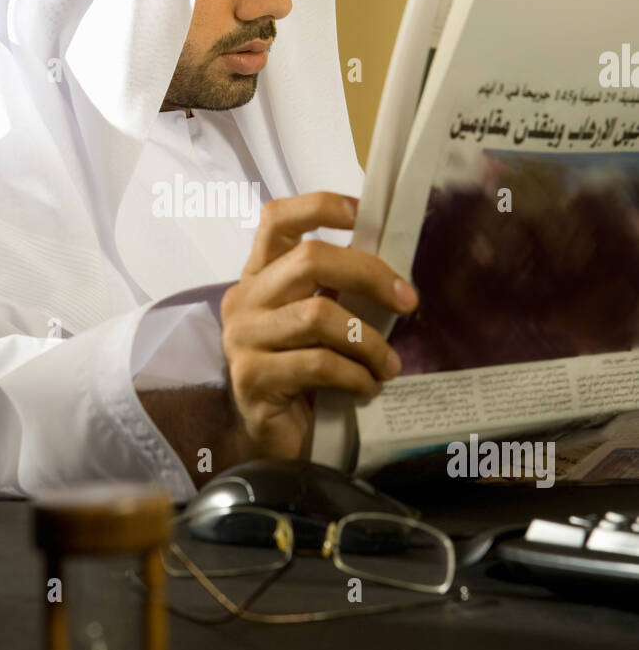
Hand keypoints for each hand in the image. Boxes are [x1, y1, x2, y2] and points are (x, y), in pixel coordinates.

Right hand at [220, 192, 418, 460]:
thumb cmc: (305, 378)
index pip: (277, 219)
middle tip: (407, 301)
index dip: (320, 207)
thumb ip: (337, 292)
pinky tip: (368, 387)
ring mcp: (242, 339)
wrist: (277, 442)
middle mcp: (244, 300)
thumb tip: (394, 274)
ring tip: (389, 365)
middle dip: (369, 275)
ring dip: (369, 341)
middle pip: (309, 260)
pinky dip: (355, 375)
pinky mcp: (251, 379)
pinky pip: (318, 364)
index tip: (363, 215)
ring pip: (318, 315)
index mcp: (259, 276)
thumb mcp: (319, 324)